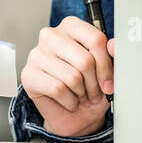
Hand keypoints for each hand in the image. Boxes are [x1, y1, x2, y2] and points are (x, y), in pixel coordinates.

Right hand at [20, 16, 114, 137]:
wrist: (75, 116)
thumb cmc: (90, 88)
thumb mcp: (107, 71)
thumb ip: (112, 55)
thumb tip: (113, 45)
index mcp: (71, 26)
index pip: (95, 39)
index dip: (106, 65)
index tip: (108, 82)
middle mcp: (50, 36)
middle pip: (84, 60)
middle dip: (94, 83)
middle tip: (94, 92)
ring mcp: (36, 54)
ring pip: (72, 77)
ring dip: (81, 93)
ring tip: (80, 95)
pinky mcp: (28, 75)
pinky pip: (57, 89)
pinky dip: (69, 101)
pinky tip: (68, 100)